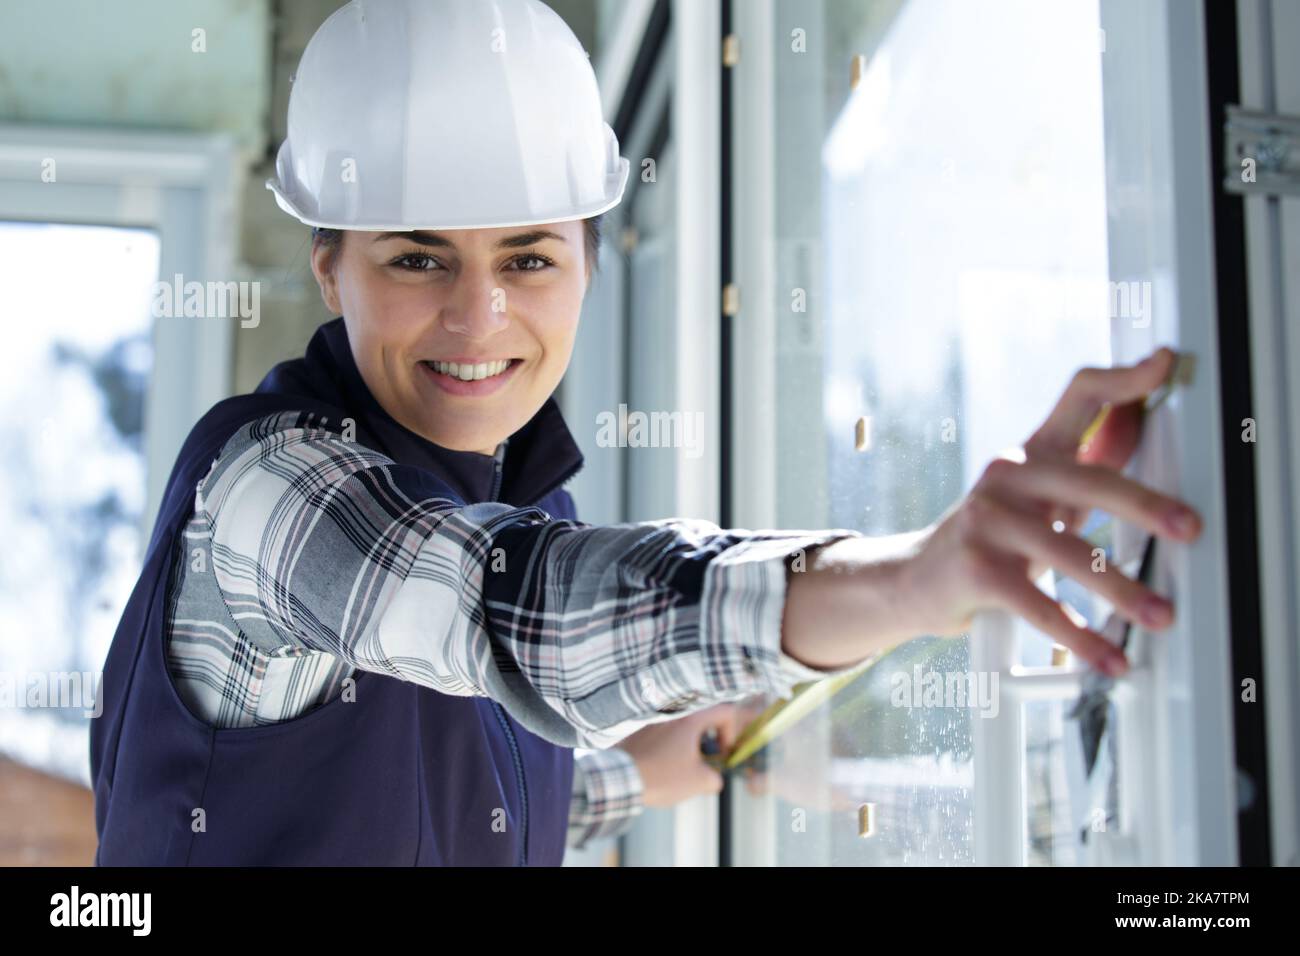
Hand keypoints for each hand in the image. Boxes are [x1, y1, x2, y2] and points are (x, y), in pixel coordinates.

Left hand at [616, 700, 762, 807]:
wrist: (620, 779)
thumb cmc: (662, 776)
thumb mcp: (699, 782)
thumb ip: (716, 777)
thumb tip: (713, 778)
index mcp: (690, 718)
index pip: (725, 711)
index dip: (730, 733)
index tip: (722, 753)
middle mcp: (672, 711)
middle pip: (702, 716)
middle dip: (709, 739)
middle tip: (705, 760)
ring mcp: (653, 718)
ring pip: (681, 723)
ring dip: (688, 742)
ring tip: (683, 765)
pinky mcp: (638, 728)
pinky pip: (662, 730)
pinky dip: (668, 744)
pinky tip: (662, 765)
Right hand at [899, 346, 1201, 676]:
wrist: (915, 579)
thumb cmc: (994, 539)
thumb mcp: (1040, 498)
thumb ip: (1087, 464)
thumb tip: (1139, 420)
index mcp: (1031, 453)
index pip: (1078, 395)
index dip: (1124, 378)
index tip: (1163, 363)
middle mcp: (1008, 476)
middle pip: (1089, 480)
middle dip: (1146, 505)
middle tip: (1189, 528)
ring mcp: (988, 520)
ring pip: (1070, 553)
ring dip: (1123, 591)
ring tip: (1159, 616)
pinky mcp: (976, 567)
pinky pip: (1040, 605)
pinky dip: (1080, 636)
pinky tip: (1107, 656)